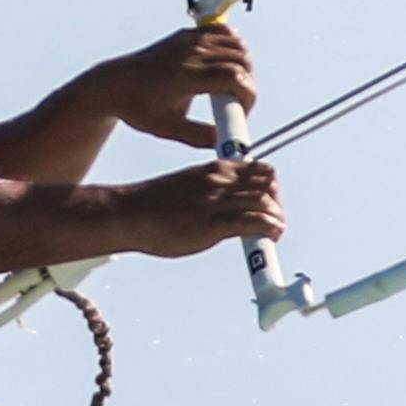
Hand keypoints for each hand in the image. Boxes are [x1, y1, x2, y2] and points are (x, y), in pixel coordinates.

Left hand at [86, 21, 258, 150]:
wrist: (113, 83)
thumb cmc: (137, 107)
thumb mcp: (166, 128)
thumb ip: (195, 135)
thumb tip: (223, 141)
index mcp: (185, 77)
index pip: (234, 77)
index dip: (248, 96)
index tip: (242, 112)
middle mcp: (190, 53)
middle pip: (240, 59)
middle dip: (249, 83)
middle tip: (240, 103)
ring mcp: (189, 40)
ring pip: (235, 43)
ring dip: (245, 64)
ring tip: (235, 87)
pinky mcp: (186, 34)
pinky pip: (222, 32)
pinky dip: (234, 46)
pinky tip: (229, 64)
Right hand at [109, 156, 282, 258]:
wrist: (128, 214)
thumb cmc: (154, 205)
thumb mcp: (190, 186)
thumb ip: (214, 192)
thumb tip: (232, 206)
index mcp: (215, 169)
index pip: (260, 170)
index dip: (272, 188)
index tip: (270, 205)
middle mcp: (219, 180)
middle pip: (269, 184)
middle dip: (277, 203)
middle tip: (274, 222)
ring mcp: (216, 201)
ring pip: (265, 201)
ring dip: (277, 218)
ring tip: (274, 233)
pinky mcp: (212, 224)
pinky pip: (253, 221)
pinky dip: (270, 228)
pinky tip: (272, 236)